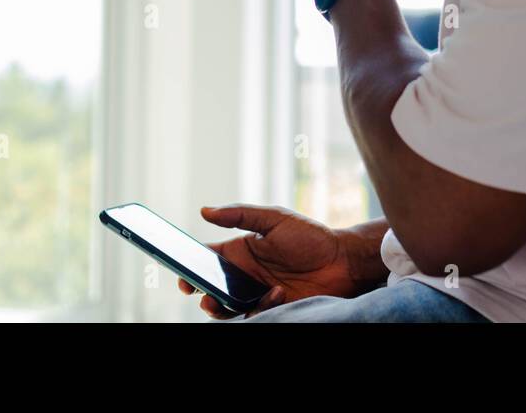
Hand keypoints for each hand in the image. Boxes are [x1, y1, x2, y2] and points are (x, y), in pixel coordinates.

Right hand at [175, 204, 381, 319]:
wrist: (343, 262)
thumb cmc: (310, 237)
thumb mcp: (274, 219)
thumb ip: (239, 214)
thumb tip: (204, 210)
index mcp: (242, 250)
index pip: (209, 259)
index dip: (192, 266)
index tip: (182, 273)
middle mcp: (246, 274)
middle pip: (213, 287)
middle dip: (201, 292)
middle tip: (199, 291)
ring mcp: (258, 293)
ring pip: (227, 307)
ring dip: (219, 307)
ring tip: (218, 303)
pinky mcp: (273, 309)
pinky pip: (255, 315)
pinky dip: (261, 308)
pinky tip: (277, 293)